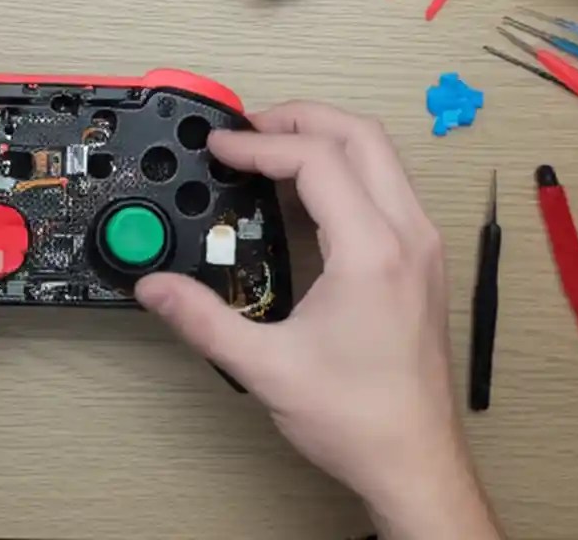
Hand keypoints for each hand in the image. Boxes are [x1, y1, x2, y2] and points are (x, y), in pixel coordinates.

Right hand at [135, 102, 500, 539]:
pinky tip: (306, 193)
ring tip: (270, 149)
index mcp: (373, 252)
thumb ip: (203, 319)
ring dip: (326, 138)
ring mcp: (422, 247)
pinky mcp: (422, 261)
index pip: (318, 159)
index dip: (261, 143)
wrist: (414, 461)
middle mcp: (408, 237)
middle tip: (246, 129)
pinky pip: (388, 186)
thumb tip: (155, 287)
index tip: (221, 148)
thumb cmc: (359, 419)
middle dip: (299, 117)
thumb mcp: (266, 368)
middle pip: (360, 135)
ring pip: (381, 155)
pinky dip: (345, 168)